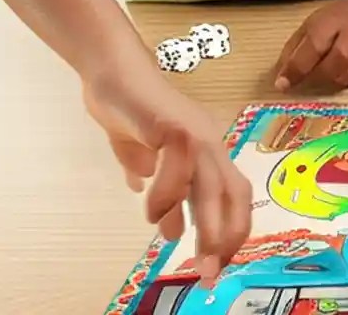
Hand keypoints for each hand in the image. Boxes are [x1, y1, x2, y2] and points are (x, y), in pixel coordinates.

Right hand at [82, 65, 251, 286]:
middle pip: (232, 195)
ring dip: (205, 224)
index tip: (217, 262)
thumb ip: (162, 193)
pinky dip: (166, 193)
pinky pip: (177, 166)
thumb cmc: (130, 113)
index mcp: (209, 153)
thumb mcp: (146, 163)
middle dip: (224, 237)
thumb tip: (169, 228)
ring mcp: (195, 133)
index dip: (231, 229)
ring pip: (212, 185)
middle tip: (210, 273)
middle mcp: (211, 143)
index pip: (234, 197)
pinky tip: (151, 214)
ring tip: (191, 254)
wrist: (112, 73)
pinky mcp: (172, 126)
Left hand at [272, 0, 347, 90]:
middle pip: (330, 69)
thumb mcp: (317, 20)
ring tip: (333, 71)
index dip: (295, 70)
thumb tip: (281, 74)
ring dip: (336, 80)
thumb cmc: (346, 15)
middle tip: (312, 78)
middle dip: (317, 77)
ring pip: (347, 78)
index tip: (282, 85)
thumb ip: (297, 45)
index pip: (310, 50)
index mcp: (330, 22)